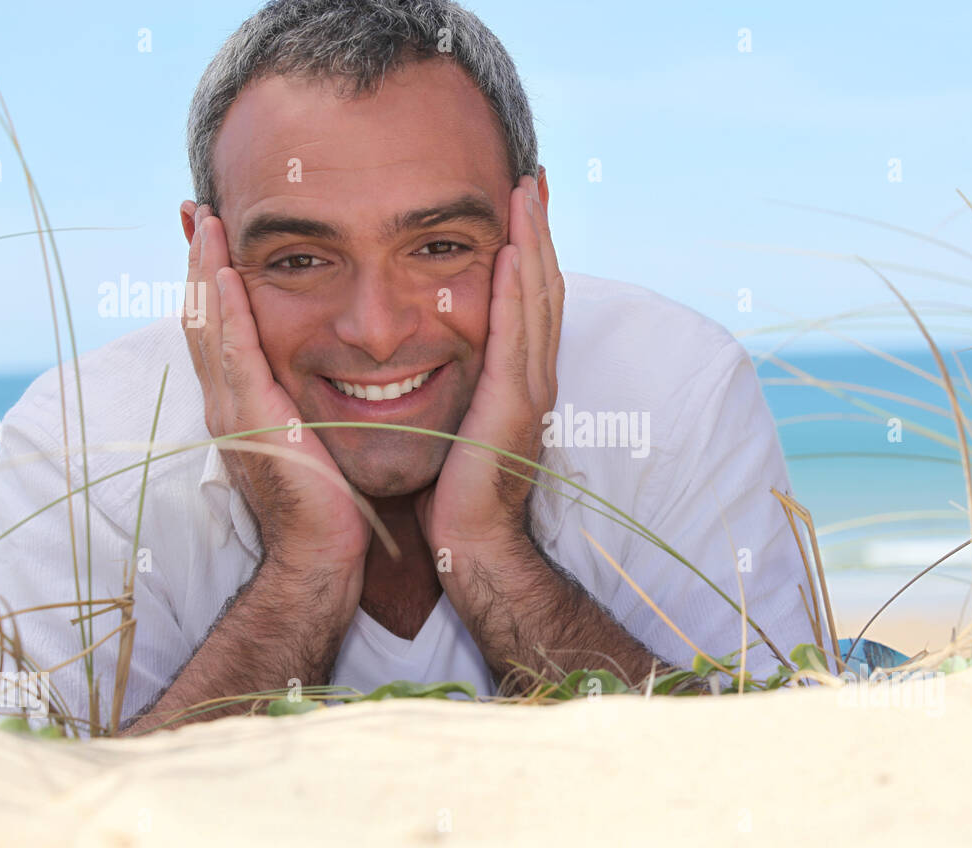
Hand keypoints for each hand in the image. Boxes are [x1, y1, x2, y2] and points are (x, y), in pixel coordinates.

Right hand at [181, 202, 369, 596]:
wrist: (321, 556)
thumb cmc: (329, 504)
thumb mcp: (313, 440)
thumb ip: (307, 404)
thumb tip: (329, 375)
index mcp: (243, 405)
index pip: (220, 330)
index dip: (212, 283)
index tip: (215, 236)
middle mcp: (228, 403)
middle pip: (202, 318)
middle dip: (198, 263)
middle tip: (198, 211)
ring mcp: (232, 412)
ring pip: (208, 327)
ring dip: (205, 272)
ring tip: (206, 223)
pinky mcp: (251, 423)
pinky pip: (234, 356)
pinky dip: (226, 314)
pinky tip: (225, 276)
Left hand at [414, 175, 561, 561]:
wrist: (472, 545)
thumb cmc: (456, 493)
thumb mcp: (459, 423)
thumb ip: (457, 384)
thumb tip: (430, 354)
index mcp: (519, 379)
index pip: (527, 299)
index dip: (529, 249)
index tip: (519, 203)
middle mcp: (534, 376)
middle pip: (542, 287)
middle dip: (539, 231)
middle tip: (533, 179)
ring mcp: (530, 390)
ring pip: (537, 300)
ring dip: (534, 244)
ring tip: (527, 193)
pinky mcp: (514, 406)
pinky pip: (516, 336)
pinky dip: (517, 291)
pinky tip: (512, 251)